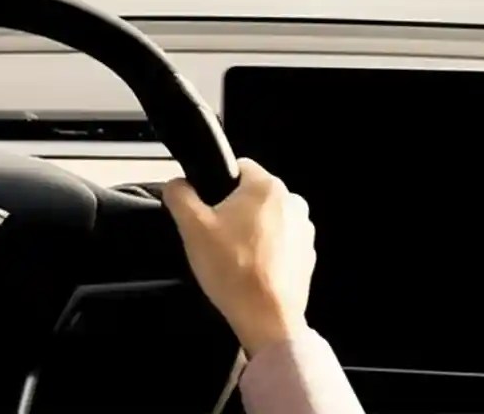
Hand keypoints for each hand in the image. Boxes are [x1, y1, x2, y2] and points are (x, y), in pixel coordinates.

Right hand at [163, 158, 314, 355]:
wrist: (266, 318)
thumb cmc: (234, 271)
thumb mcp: (191, 227)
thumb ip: (179, 195)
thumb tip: (176, 185)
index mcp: (267, 187)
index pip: (237, 167)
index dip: (215, 185)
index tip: (206, 208)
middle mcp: (293, 203)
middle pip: (251, 196)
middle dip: (232, 212)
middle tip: (214, 237)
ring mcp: (304, 231)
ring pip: (265, 220)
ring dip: (249, 232)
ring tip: (231, 257)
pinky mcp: (306, 255)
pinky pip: (278, 244)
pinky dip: (264, 252)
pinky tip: (248, 270)